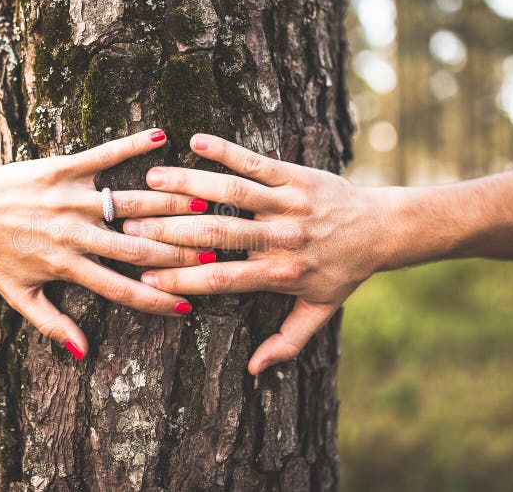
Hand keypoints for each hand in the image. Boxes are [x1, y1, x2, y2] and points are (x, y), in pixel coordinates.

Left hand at [0, 129, 210, 360]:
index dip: (157, 300)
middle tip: (214, 253)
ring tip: (203, 207)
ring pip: (128, 204)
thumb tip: (84, 353)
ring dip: (168, 206)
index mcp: (65, 266)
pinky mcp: (61, 168)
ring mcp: (69, 198)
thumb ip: (52, 325)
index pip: (121, 289)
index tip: (189, 305)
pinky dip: (131, 145)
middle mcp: (73, 233)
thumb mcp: (18, 295)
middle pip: (136, 247)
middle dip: (178, 253)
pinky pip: (102, 155)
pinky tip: (161, 137)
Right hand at [122, 133, 392, 373]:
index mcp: (281, 274)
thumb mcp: (320, 311)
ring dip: (187, 185)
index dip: (179, 280)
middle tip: (129, 226)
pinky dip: (226, 150)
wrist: (383, 229)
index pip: (220, 279)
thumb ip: (287, 342)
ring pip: (231, 193)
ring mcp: (288, 203)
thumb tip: (254, 370)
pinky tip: (194, 141)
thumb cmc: (344, 271)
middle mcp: (282, 238)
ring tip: (150, 180)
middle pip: (217, 234)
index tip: (143, 278)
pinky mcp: (296, 175)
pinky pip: (257, 162)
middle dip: (169, 231)